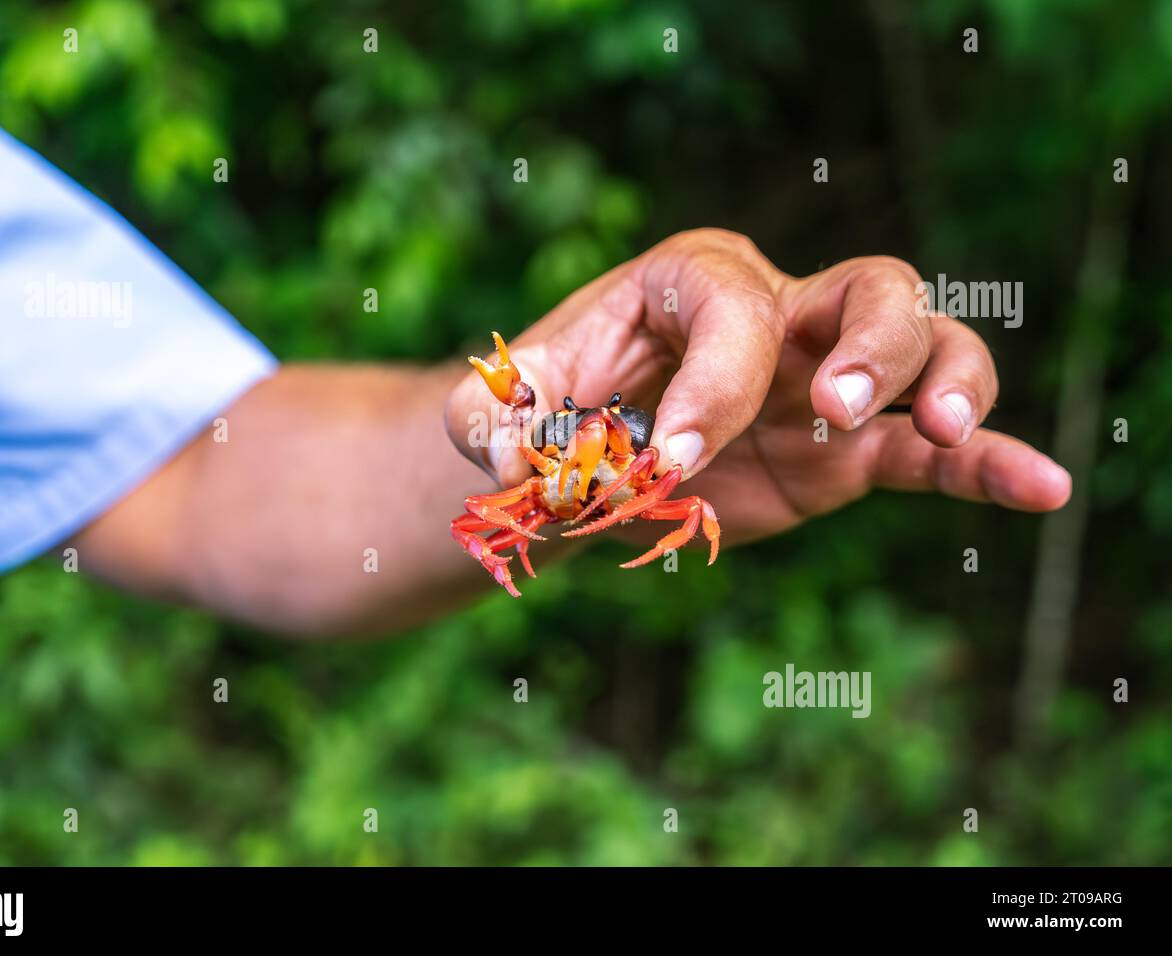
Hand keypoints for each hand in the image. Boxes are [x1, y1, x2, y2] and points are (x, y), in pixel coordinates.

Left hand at [444, 229, 1069, 548]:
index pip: (731, 308)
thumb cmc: (546, 412)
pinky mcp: (846, 453)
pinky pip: (930, 453)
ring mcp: (822, 382)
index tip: (672, 459)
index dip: (713, 381)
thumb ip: (493, 418)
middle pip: (868, 288)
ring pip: (924, 350)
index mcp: (692, 283)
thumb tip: (518, 460)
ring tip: (939, 433)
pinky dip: (987, 465)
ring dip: (946, 386)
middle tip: (827, 408)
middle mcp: (776, 316)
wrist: (577, 460)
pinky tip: (1044, 487)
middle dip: (863, 345)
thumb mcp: (503, 406)